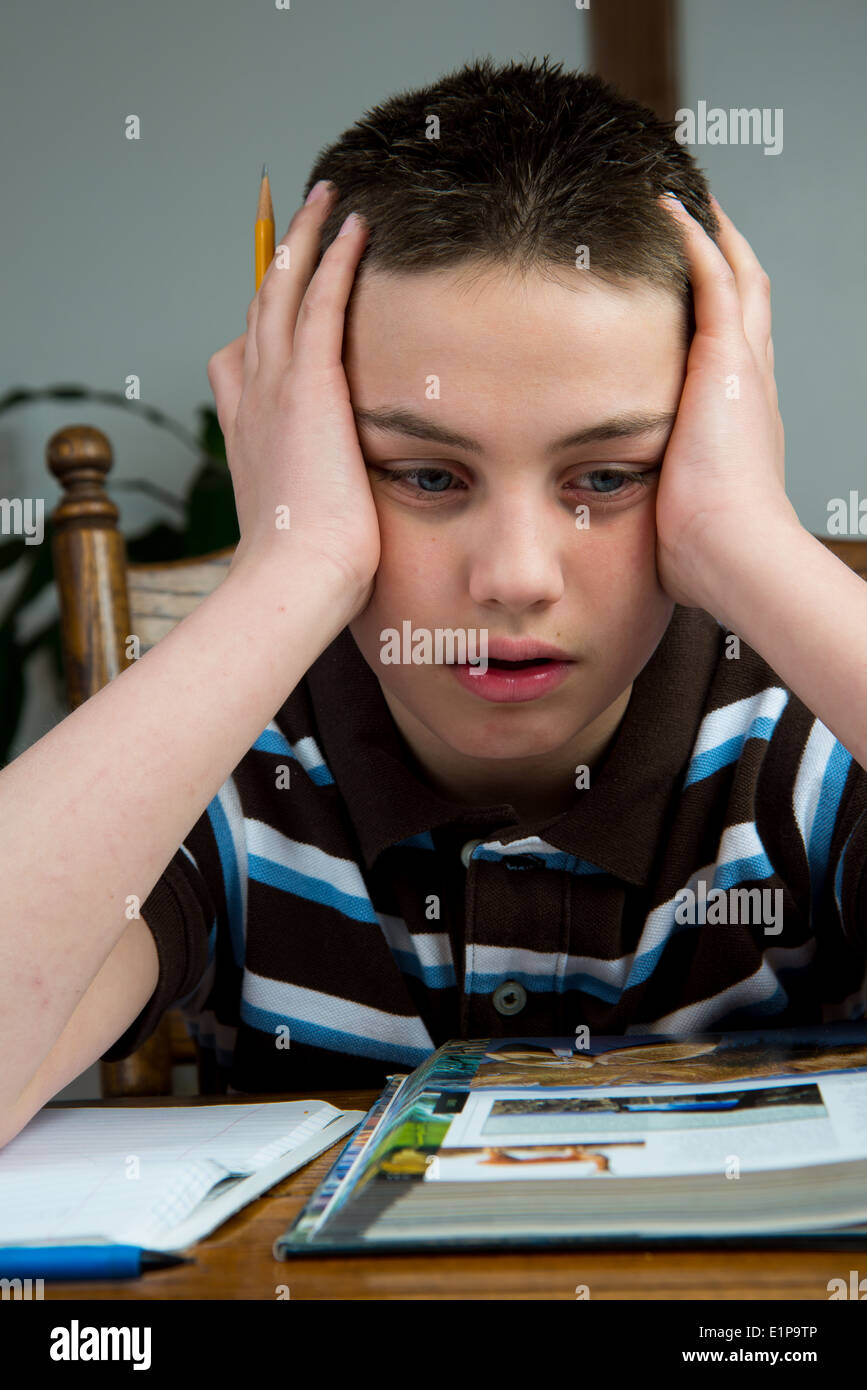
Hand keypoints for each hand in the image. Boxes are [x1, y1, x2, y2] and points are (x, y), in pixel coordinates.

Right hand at [207, 186, 380, 614]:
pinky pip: (321, 302)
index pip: (243, 358)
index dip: (262, 320)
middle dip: (280, 261)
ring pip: (283, 291)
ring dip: (304, 239)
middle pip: (261, 310)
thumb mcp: (304, 524)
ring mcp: (273, 389)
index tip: (280, 293)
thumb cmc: (309, 570)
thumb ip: (317, 495)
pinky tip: (354, 225)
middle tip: (302, 219)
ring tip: (327, 200)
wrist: (296, 580)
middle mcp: (250, 400)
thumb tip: (339, 500)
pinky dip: (333, 258)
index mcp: (247, 432)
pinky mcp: (308, 386)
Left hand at [653, 193, 799, 610]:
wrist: (732, 553)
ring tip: (684, 194)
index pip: (733, 347)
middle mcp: (751, 385)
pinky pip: (715, 279)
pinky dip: (697, 239)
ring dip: (712, 233)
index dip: (718, 311)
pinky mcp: (726, 361)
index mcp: (739, 420)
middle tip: (698, 216)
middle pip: (747, 300)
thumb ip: (650, 495)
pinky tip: (673, 206)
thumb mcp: (673, 510)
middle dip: (724, 256)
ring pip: (737, 278)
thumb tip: (605, 513)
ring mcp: (743, 369)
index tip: (691, 285)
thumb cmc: (700, 551)